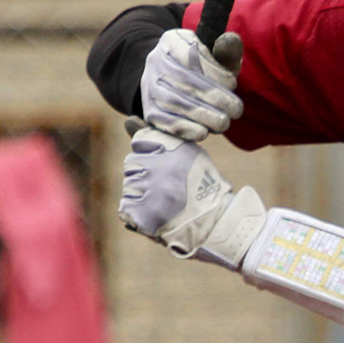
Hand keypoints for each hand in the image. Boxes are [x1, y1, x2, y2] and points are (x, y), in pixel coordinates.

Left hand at [119, 121, 264, 267]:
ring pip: (129, 188)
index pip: (139, 143)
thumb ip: (156, 137)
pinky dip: (137, 214)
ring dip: (142, 196)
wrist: (217, 223)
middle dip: (145, 176)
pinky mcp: (141, 214)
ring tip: (166, 203)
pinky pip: (126, 209)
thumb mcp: (186, 154)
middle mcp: (157, 166)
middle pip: (131, 165)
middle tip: (169, 189)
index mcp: (170, 148)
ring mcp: (148, 191)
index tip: (167, 169)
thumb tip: (128, 119)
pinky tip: (157, 215)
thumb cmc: (202, 187)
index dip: (151, 156)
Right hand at [141, 29, 243, 140]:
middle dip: (214, 97)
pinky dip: (185, 128)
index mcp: (172, 40)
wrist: (174, 81)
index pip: (192, 55)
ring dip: (202, 115)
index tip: (233, 84)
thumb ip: (226, 50)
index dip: (215, 72)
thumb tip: (231, 40)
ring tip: (224, 122)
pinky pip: (164, 121)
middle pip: (184, 80)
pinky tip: (203, 132)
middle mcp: (155, 60)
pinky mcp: (149, 110)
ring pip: (174, 102)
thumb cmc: (204, 68)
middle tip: (236, 110)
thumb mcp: (216, 56)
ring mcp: (148, 86)